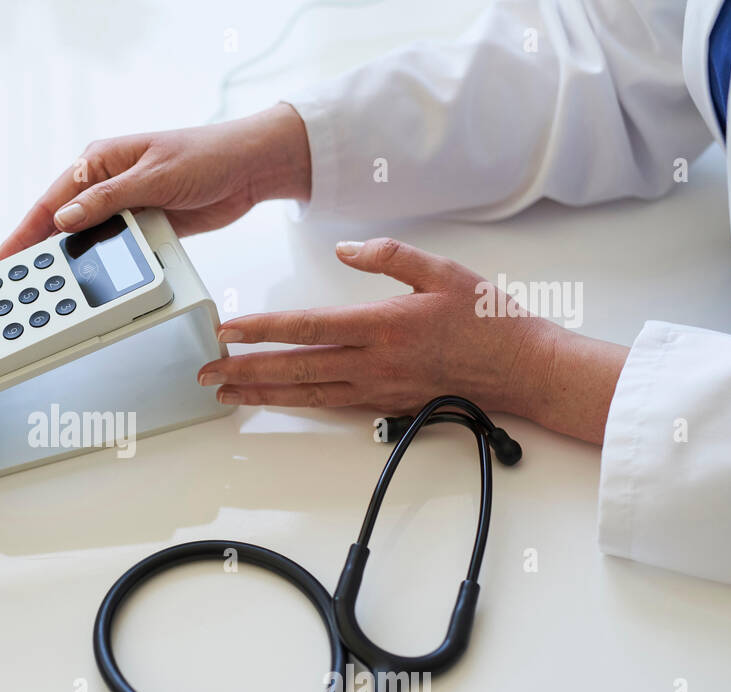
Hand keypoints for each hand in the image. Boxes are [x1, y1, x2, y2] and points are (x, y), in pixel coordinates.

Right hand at [0, 103, 310, 257]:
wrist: (251, 167)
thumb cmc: (205, 155)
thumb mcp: (152, 176)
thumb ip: (107, 200)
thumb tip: (64, 220)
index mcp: (98, 162)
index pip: (50, 203)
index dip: (22, 234)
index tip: (1, 261)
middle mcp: (105, 185)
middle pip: (61, 226)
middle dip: (39, 256)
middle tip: (17, 287)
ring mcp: (124, 207)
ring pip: (86, 241)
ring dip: (71, 265)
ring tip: (49, 294)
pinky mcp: (144, 225)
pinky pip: (114, 249)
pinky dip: (102, 266)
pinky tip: (90, 285)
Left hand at [197, 238, 615, 434]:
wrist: (522, 369)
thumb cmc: (486, 320)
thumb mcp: (442, 270)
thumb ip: (389, 256)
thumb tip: (346, 248)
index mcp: (382, 326)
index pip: (307, 327)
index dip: (263, 329)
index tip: (229, 331)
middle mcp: (374, 363)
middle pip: (296, 368)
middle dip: (246, 371)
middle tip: (208, 372)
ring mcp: (378, 389)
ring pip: (308, 393)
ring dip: (264, 394)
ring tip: (228, 393)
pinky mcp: (385, 403)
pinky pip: (332, 404)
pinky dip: (298, 402)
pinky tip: (278, 400)